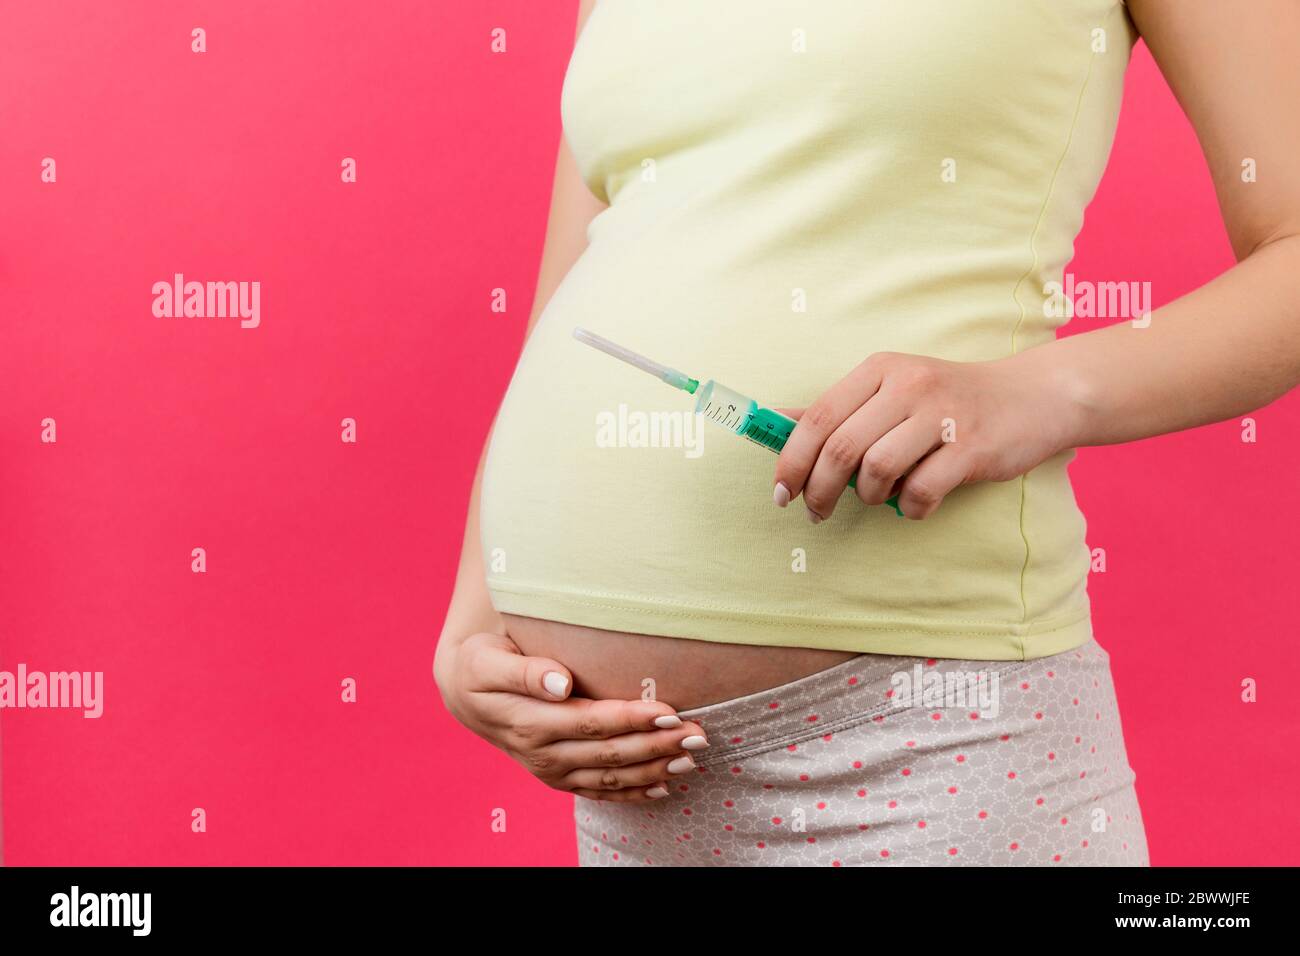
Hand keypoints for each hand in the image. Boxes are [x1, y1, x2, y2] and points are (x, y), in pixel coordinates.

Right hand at [433, 631, 708, 801]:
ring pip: (611, 778)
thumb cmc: (482, 664)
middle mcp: (542, 753)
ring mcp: (551, 771)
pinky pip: (600, 792)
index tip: (669, 710)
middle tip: (698, 735)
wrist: (464, 693)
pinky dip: (633, 793)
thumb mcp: (489, 659)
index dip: (632, 718)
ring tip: (692, 759)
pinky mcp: (558, 779)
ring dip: (654, 770)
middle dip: (657, 745)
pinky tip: (664, 788)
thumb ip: (525, 669)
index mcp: (529, 722)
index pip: (591, 722)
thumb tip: (560, 681)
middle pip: (610, 754)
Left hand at [773, 350, 1083, 520]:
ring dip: (868, 497)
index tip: (780, 492)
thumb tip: (775, 422)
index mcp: (880, 369)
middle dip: (818, 491)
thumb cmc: (949, 401)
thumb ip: (837, 409)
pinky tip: (917, 501)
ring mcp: (942, 415)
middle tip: (815, 513)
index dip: (790, 460)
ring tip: (878, 496)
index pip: (817, 417)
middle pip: (840, 449)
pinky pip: (920, 492)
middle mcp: (908, 385)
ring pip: (876, 471)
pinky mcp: (972, 447)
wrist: (1033, 396)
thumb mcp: (891, 390)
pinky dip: (910, 508)